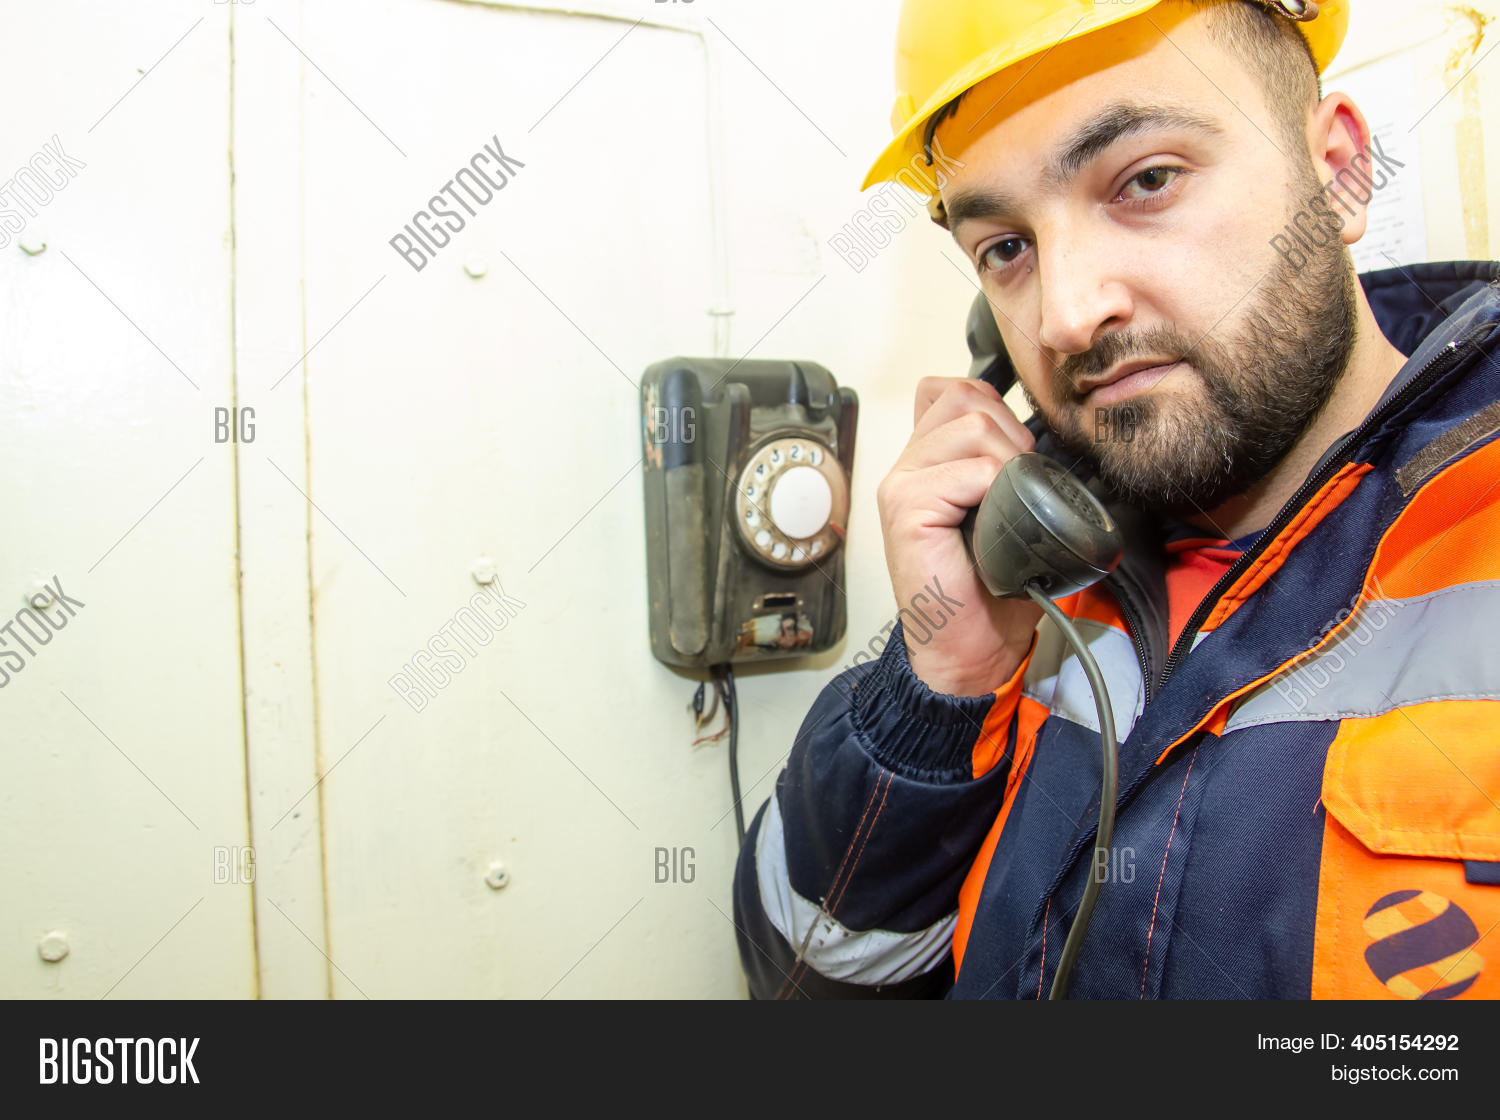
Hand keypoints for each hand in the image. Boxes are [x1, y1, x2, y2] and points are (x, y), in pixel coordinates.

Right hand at [874, 377, 1042, 696]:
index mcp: (926, 460)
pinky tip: (992, 525)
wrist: (971, 647)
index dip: (994, 409)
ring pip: (972, 424)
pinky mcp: (906, 507)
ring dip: (1007, 461)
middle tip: (1015, 490)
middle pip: (966, 396)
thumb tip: (1042, 432)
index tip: (1013, 458)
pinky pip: (974, 470)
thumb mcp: (1003, 510)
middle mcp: (906, 465)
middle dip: (1009, 433)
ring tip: (1004, 508)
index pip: (954, 389)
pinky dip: (998, 492)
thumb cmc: (989, 588)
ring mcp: (901, 483)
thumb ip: (1002, 464)